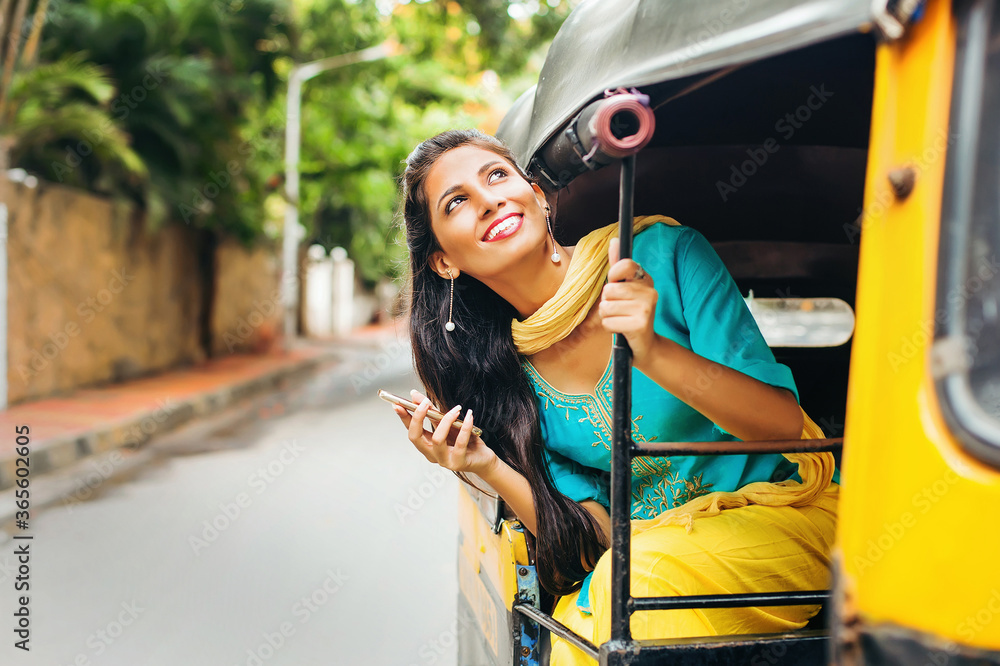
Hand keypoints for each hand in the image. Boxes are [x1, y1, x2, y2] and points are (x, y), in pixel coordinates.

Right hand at [393, 389, 497, 476]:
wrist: (483, 458)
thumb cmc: (465, 442)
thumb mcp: (447, 424)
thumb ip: (432, 411)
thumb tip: (415, 395)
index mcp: (427, 445)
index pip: (410, 430)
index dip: (403, 417)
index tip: (397, 404)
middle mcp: (432, 454)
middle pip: (416, 437)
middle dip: (418, 418)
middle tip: (425, 402)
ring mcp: (444, 460)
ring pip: (437, 439)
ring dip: (446, 420)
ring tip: (456, 409)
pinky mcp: (458, 462)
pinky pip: (460, 443)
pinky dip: (464, 427)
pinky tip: (469, 416)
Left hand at [599, 237, 659, 365]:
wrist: (644, 345)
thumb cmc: (630, 314)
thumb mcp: (625, 289)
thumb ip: (618, 267)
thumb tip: (614, 241)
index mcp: (646, 280)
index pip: (623, 265)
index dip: (613, 277)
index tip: (617, 286)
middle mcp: (650, 292)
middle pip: (609, 290)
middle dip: (607, 302)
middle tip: (619, 309)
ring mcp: (646, 308)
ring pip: (606, 307)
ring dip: (607, 316)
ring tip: (620, 319)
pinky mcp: (639, 325)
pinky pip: (608, 322)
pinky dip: (610, 327)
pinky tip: (622, 330)